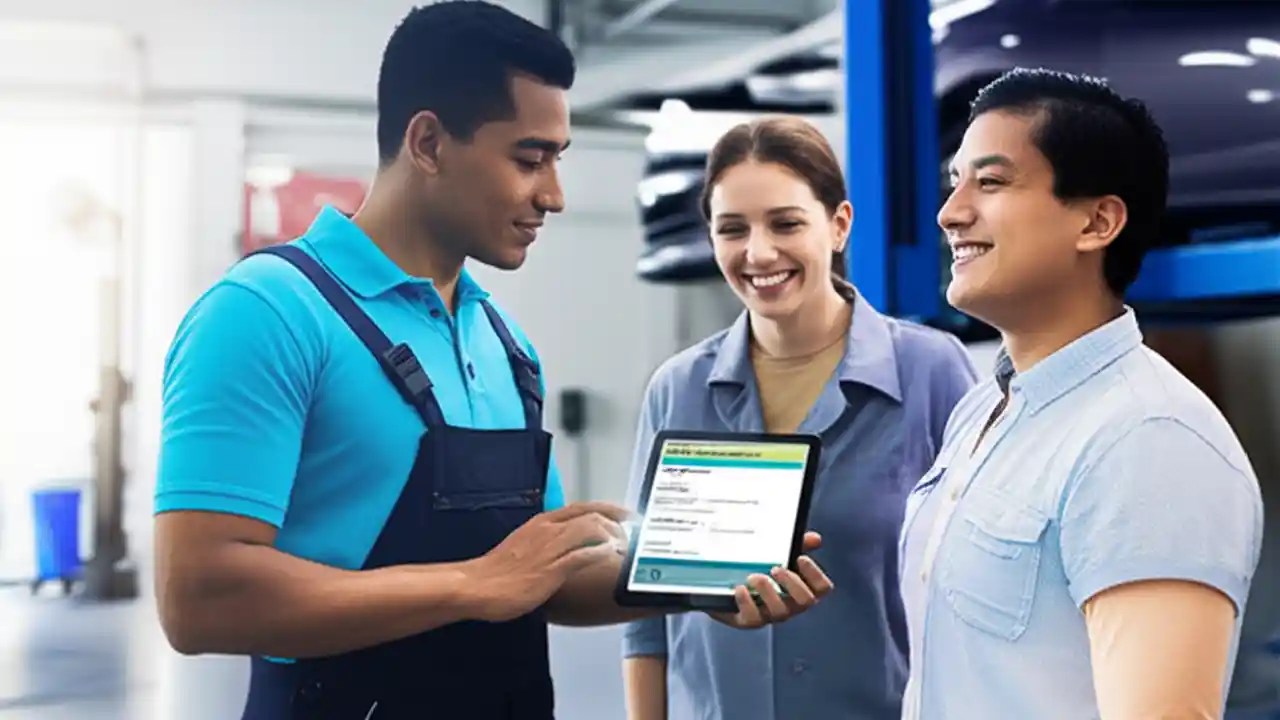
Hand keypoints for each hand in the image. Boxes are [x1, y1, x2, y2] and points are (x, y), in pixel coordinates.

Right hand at [463, 501, 630, 622]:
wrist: (475, 586)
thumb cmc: (496, 574)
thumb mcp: (524, 549)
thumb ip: (544, 545)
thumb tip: (562, 550)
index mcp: (541, 523)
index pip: (583, 506)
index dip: (609, 508)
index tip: (625, 514)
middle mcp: (548, 529)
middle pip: (593, 513)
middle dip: (618, 520)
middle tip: (634, 529)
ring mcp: (550, 547)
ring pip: (592, 528)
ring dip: (614, 536)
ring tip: (626, 546)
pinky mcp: (551, 568)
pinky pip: (583, 554)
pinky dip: (602, 553)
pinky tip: (611, 557)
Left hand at [709, 531, 832, 629]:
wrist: (726, 585)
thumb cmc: (760, 569)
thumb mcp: (778, 555)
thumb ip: (796, 546)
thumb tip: (815, 538)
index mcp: (801, 588)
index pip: (822, 588)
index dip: (815, 574)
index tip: (800, 558)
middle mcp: (790, 605)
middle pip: (806, 601)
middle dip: (792, 583)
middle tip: (776, 568)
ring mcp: (770, 615)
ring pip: (780, 612)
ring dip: (768, 591)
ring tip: (754, 576)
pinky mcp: (749, 621)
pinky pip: (753, 619)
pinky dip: (747, 602)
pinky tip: (740, 588)